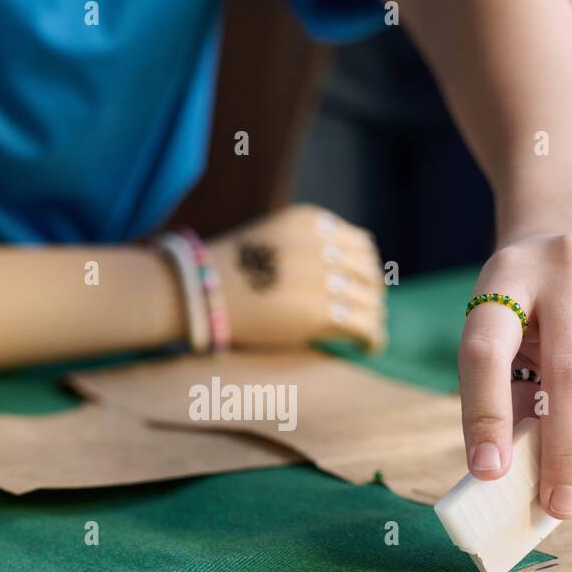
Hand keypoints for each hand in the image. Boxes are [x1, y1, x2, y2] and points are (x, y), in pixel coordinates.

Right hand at [209, 204, 385, 350]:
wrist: (197, 291)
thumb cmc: (227, 274)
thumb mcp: (271, 242)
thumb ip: (306, 248)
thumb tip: (344, 276)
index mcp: (311, 222)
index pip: (361, 245)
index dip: (366, 271)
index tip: (361, 289)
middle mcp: (322, 244)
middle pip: (369, 273)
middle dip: (371, 296)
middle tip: (366, 315)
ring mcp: (323, 276)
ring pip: (371, 301)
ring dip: (373, 319)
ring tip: (367, 335)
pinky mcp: (321, 311)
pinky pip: (366, 325)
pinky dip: (373, 338)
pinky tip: (370, 349)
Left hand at [459, 224, 571, 519]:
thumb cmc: (529, 306)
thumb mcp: (503, 331)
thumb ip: (507, 394)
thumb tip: (515, 478)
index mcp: (504, 279)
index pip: (486, 351)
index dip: (484, 415)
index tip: (488, 473)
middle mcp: (566, 266)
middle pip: (568, 373)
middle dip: (565, 453)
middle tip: (561, 505)